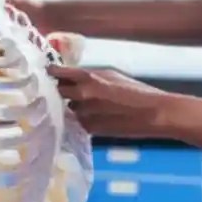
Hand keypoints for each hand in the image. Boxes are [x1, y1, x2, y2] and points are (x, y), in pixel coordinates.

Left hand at [48, 66, 178, 138]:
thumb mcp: (112, 75)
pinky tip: (95, 115)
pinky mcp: (89, 129)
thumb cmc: (136, 91)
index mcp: (88, 77)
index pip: (58, 73)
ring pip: (68, 107)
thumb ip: (90, 76)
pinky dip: (82, 117)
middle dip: (61, 90)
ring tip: (87, 104)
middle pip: (59, 91)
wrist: (152, 114)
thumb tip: (74, 77)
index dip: (53, 72)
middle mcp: (81, 95)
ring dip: (73, 105)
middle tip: (66, 88)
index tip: (49, 72)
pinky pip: (78, 120)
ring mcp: (83, 114)